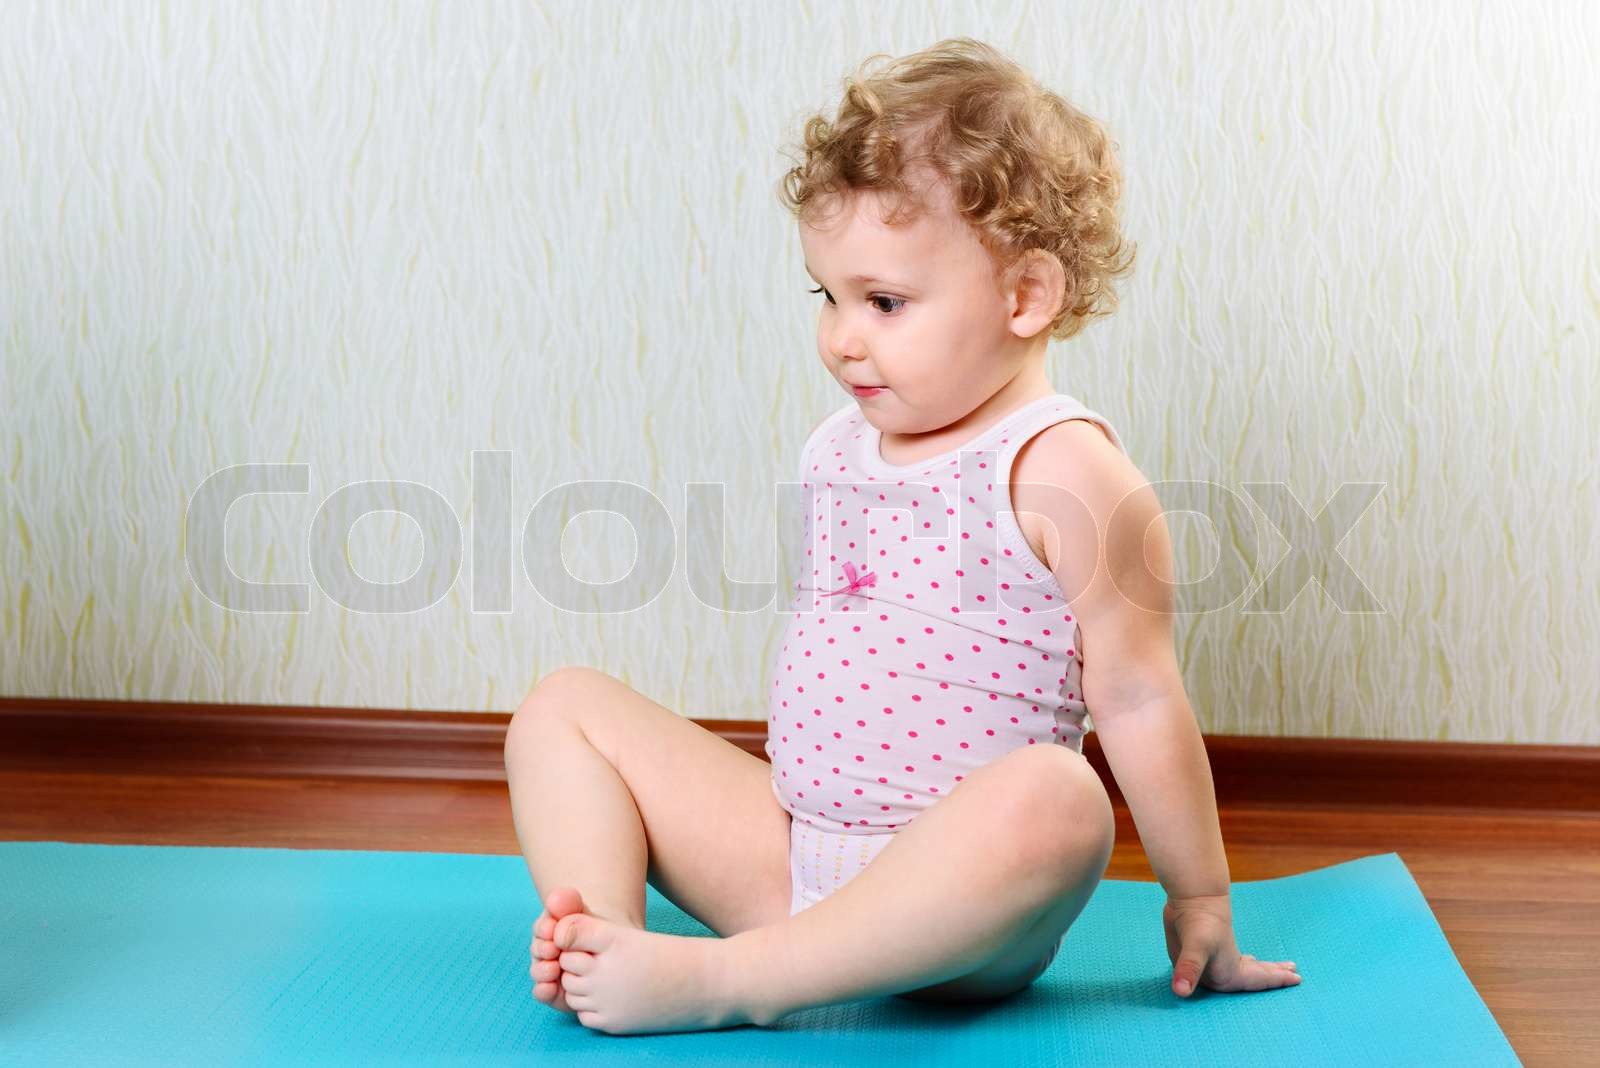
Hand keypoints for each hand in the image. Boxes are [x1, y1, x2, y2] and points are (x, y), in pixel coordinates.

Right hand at [1162, 893, 1301, 996]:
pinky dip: (1250, 963)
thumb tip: (1179, 991)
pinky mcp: (1210, 949)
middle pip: (1252, 979)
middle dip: (1273, 977)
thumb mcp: (1196, 946)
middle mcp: (1214, 973)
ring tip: (1281, 967)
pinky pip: (1237, 961)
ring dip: (1263, 970)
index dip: (1275, 981)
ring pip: (1246, 970)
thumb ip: (1189, 968)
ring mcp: (1211, 962)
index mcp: (1218, 976)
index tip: (1296, 979)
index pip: (1254, 982)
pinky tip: (1251, 958)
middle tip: (1295, 974)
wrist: (1190, 894)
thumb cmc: (1196, 921)